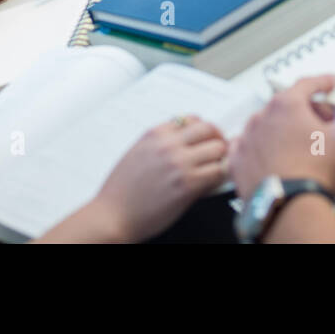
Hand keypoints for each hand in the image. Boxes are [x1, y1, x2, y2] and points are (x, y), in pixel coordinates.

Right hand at [84, 116, 228, 241]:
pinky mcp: (188, 185)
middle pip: (209, 130)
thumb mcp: (137, 153)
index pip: (192, 119)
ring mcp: (179, 164)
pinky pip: (218, 173)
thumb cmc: (121, 190)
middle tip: (220, 150)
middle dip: (217, 139)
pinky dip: (221, 176)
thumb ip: (161, 143)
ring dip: (221, 158)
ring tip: (217, 167)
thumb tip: (184, 143)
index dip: (203, 130)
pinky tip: (214, 181)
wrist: (113, 215)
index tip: (207, 138)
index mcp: (155, 134)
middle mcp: (169, 145)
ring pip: (218, 149)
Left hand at [228, 76, 334, 201]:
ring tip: (300, 148)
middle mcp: (262, 117)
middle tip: (323, 125)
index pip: (307, 84)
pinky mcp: (238, 161)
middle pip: (287, 105)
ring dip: (282, 131)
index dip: (322, 82)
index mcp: (287, 105)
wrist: (290, 208)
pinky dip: (262, 148)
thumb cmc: (313, 175)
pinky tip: (274, 157)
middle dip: (306, 112)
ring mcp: (247, 139)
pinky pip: (250, 147)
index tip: (328, 83)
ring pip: (267, 125)